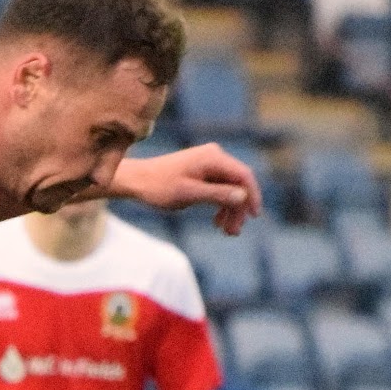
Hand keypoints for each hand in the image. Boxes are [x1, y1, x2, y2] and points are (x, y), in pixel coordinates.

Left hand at [114, 142, 261, 235]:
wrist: (136, 181)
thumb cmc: (159, 187)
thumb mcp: (189, 194)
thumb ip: (217, 194)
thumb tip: (243, 196)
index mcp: (213, 158)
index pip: (243, 175)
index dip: (252, 196)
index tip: (254, 216)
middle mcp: (214, 156)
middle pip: (237, 183)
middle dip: (238, 208)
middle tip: (233, 232)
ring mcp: (208, 163)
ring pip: (229, 188)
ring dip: (229, 210)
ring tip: (226, 232)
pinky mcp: (201, 172)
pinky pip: (218, 188)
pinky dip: (219, 204)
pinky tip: (217, 222)